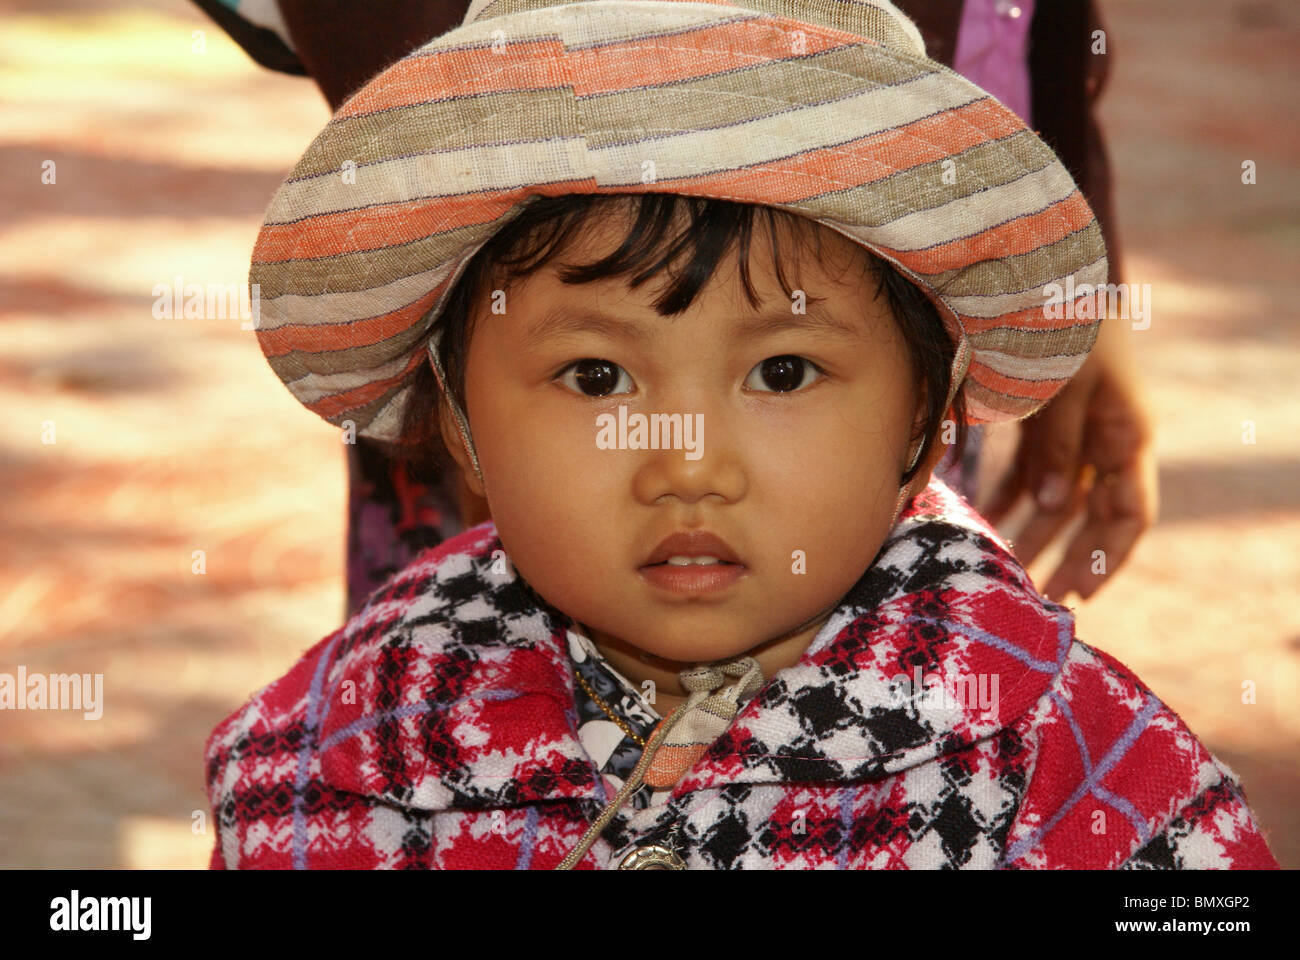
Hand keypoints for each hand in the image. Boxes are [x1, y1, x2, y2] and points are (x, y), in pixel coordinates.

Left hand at [982, 314, 1158, 601]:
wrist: (1050, 273)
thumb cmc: (1065, 324)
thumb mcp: (1064, 385)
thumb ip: (1058, 444)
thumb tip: (1049, 505)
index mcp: (1125, 436)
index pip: (1130, 515)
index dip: (1109, 558)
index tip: (1082, 593)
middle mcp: (1107, 442)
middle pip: (1093, 517)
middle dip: (1068, 558)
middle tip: (1038, 597)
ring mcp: (1077, 434)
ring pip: (1059, 499)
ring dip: (1035, 534)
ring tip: (1004, 569)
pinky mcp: (1047, 422)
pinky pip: (1033, 473)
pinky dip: (1012, 498)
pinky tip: (986, 521)